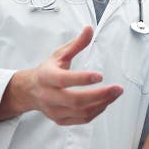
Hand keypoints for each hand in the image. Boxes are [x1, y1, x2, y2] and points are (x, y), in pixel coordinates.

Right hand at [0, 26, 123, 124]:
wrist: (30, 91)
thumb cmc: (47, 71)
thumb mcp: (59, 54)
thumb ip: (76, 44)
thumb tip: (90, 29)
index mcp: (47, 77)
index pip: (64, 80)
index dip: (82, 79)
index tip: (100, 75)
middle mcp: (49, 96)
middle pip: (75, 100)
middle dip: (99, 95)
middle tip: (118, 88)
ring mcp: (54, 110)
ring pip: (81, 112)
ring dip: (102, 103)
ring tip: (115, 94)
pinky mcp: (60, 120)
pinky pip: (82, 119)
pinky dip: (96, 111)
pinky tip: (105, 102)